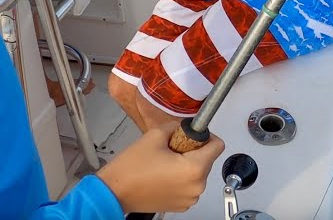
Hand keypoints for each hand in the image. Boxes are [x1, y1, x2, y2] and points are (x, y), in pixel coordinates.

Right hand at [95, 122, 224, 213]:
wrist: (114, 192)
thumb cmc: (131, 168)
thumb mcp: (156, 135)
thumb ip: (177, 126)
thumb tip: (187, 126)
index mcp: (195, 168)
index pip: (218, 145)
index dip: (206, 136)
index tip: (192, 135)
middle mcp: (197, 186)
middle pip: (207, 159)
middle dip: (193, 150)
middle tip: (171, 149)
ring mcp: (190, 198)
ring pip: (198, 172)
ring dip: (187, 164)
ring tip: (164, 162)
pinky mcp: (181, 205)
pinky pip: (189, 185)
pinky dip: (181, 178)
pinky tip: (163, 174)